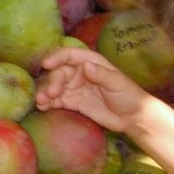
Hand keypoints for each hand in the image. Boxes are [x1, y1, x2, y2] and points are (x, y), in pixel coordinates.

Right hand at [36, 48, 159, 133]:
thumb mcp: (118, 83)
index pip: (69, 55)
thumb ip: (102, 74)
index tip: (46, 65)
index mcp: (90, 62)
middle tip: (51, 93)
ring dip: (44, 92)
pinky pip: (55, 100)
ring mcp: (74, 87)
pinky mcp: (72, 102)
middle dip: (51, 81)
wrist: (133, 118)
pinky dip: (47, 103)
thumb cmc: (129, 96)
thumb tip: (85, 66)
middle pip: (58, 72)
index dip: (56, 57)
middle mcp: (79, 73)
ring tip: (40, 102)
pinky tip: (42, 107)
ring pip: (54, 86)